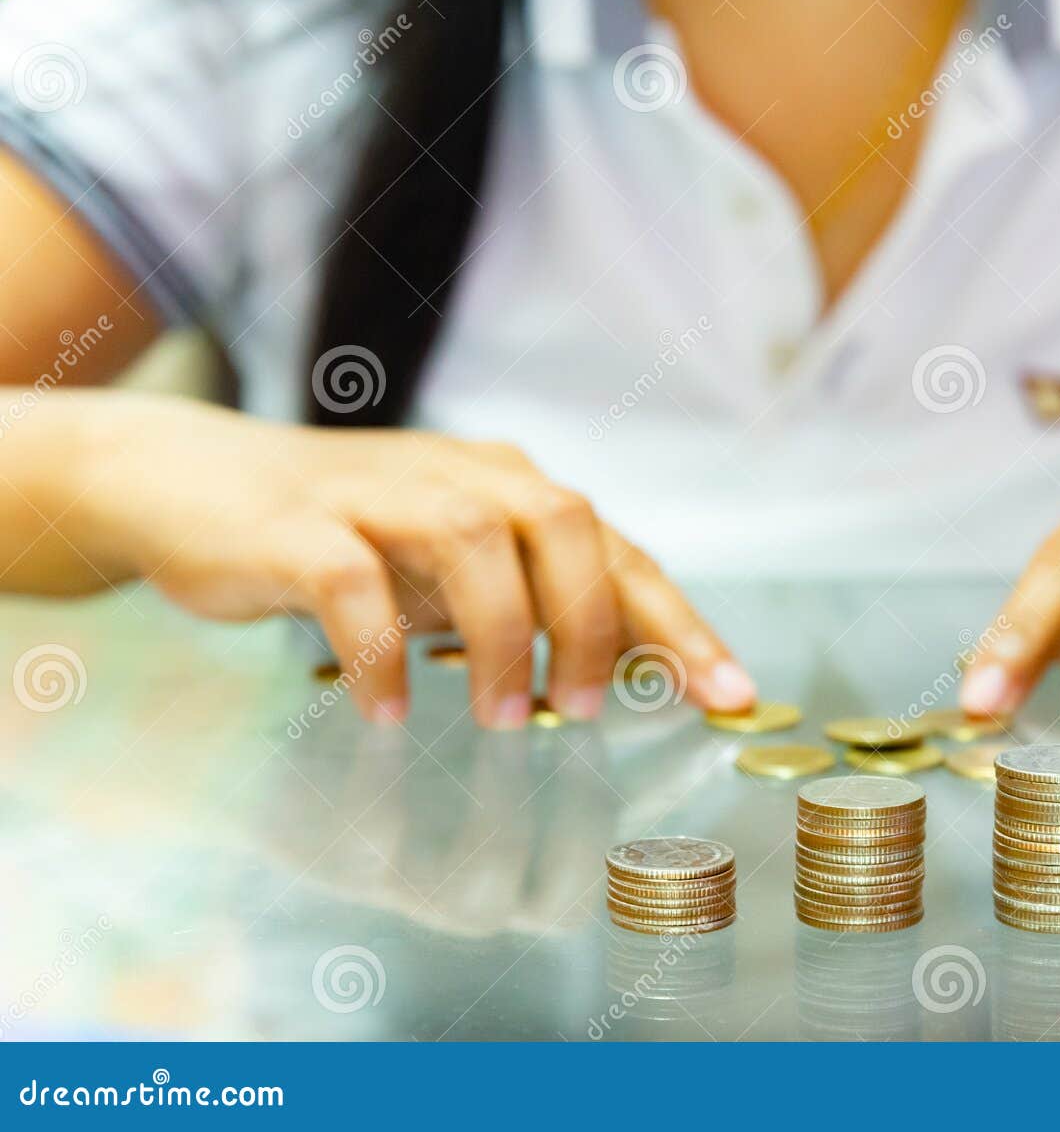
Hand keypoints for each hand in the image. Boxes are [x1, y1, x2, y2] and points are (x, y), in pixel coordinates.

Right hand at [48, 393, 755, 726]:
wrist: (194, 483)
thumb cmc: (349, 535)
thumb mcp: (454, 564)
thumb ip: (529, 598)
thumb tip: (626, 665)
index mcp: (508, 484)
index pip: (615, 548)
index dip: (680, 621)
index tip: (731, 693)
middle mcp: (458, 474)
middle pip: (561, 523)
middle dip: (593, 622)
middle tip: (590, 707)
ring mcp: (376, 492)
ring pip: (470, 542)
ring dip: (502, 638)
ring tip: (506, 719)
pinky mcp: (297, 527)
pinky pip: (351, 584)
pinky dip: (381, 651)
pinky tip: (390, 711)